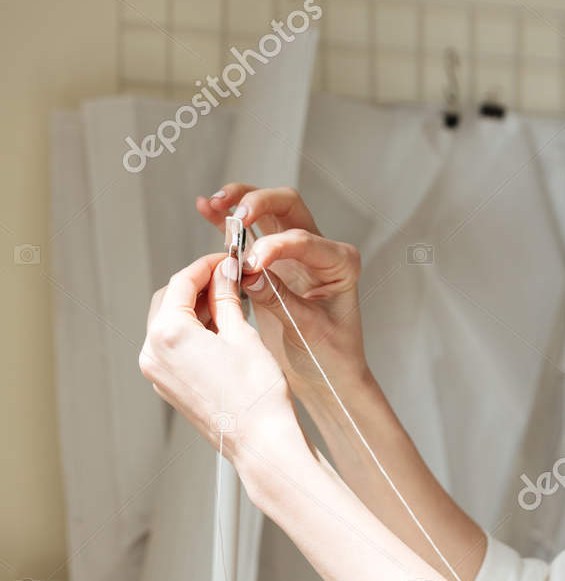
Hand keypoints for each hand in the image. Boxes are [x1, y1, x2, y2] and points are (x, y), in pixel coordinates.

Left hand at [139, 250, 303, 476]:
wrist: (260, 442)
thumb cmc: (256, 398)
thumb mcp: (243, 334)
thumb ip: (226, 298)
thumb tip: (223, 275)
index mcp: (168, 335)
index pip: (182, 283)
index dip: (206, 266)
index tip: (224, 260)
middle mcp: (154, 354)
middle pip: (169, 301)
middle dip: (197, 286)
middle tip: (227, 279)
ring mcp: (159, 373)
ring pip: (170, 325)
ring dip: (196, 309)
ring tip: (229, 305)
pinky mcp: (168, 387)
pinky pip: (174, 348)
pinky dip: (193, 333)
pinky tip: (220, 331)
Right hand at [196, 183, 366, 400]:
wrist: (327, 378)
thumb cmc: (330, 357)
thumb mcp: (307, 330)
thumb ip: (278, 299)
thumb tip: (247, 273)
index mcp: (340, 263)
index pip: (303, 240)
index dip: (275, 247)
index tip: (251, 265)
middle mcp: (319, 251)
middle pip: (288, 207)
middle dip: (260, 203)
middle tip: (237, 215)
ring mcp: (294, 253)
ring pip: (268, 211)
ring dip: (241, 202)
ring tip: (215, 203)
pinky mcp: (273, 263)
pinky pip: (250, 233)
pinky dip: (228, 220)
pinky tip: (208, 208)